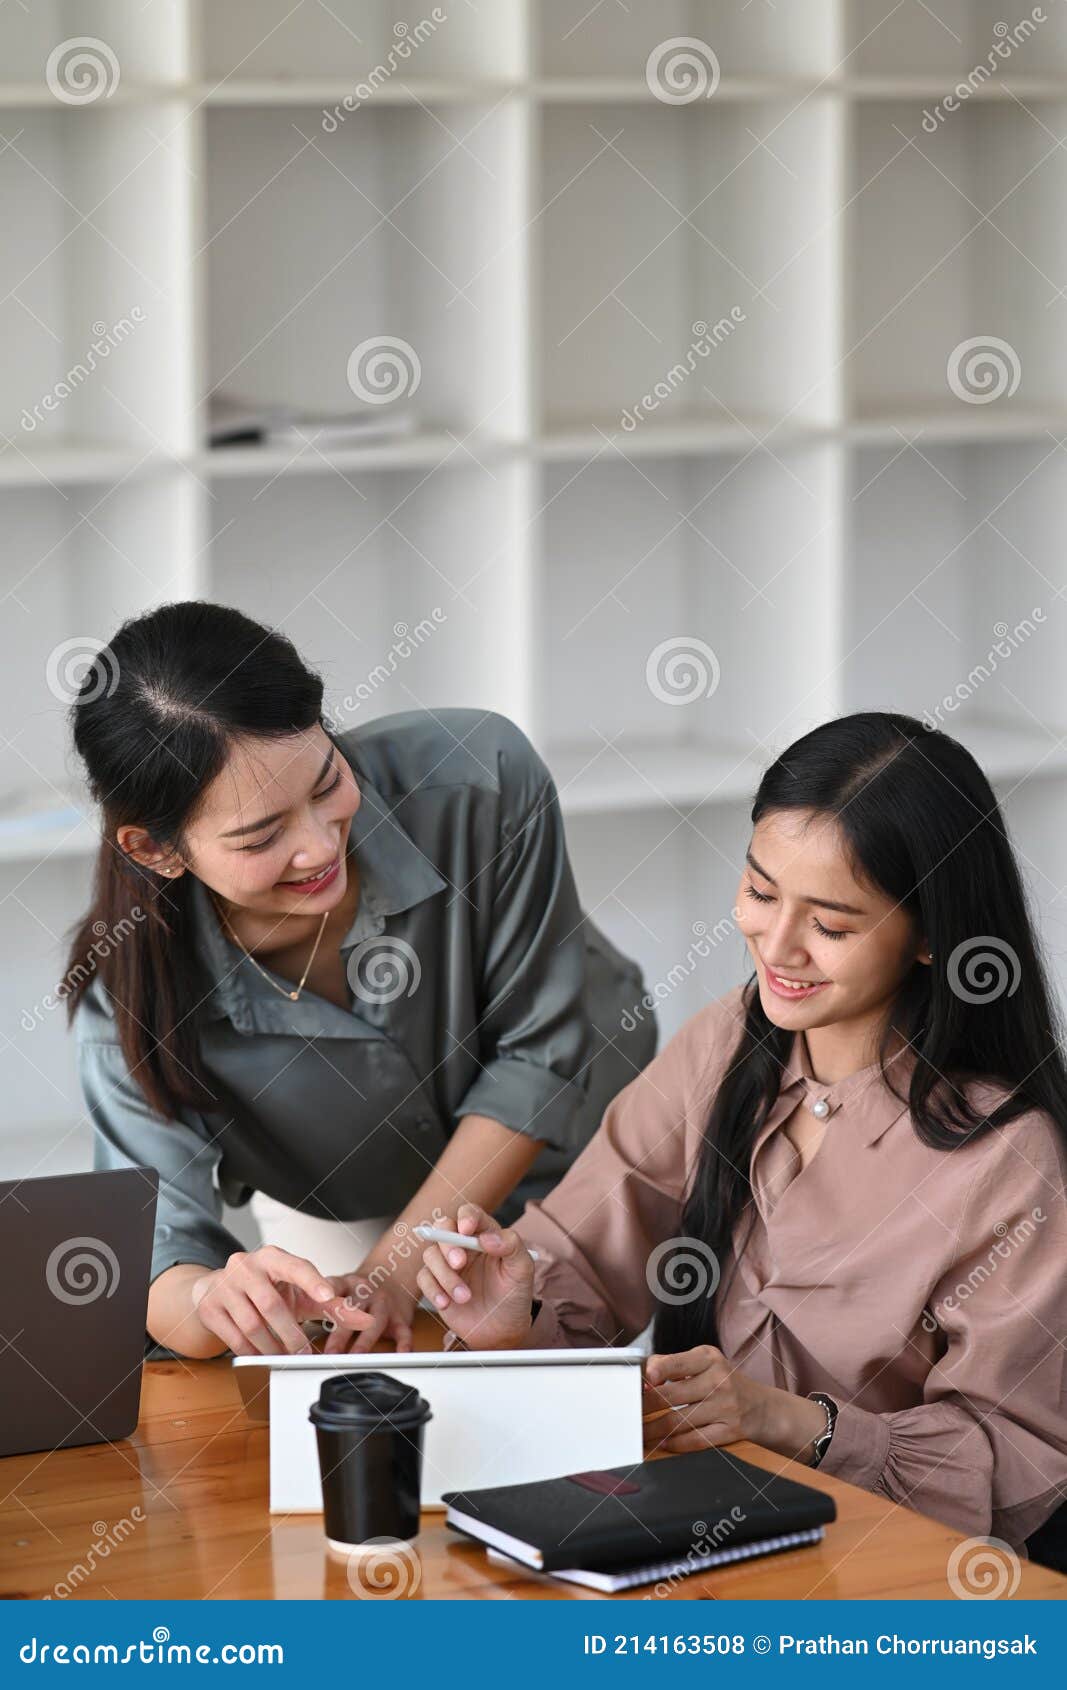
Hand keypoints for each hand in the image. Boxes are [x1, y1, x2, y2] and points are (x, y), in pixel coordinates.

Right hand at [190, 1246, 341, 1356]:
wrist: (221, 1288)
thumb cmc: (269, 1288)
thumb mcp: (301, 1293)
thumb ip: (333, 1305)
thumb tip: (366, 1318)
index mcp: (273, 1257)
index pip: (296, 1266)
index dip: (313, 1281)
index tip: (327, 1295)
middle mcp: (246, 1266)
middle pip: (272, 1305)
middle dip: (291, 1334)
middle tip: (304, 1353)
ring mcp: (225, 1285)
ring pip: (253, 1325)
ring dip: (272, 1347)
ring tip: (284, 1357)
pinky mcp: (210, 1307)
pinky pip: (234, 1338)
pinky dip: (252, 1353)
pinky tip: (263, 1357)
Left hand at [318, 1273, 415, 1355]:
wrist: (390, 1276)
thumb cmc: (355, 1291)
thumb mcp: (335, 1290)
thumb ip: (313, 1304)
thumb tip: (282, 1330)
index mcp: (345, 1283)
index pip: (332, 1286)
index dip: (324, 1295)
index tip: (314, 1305)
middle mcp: (364, 1292)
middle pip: (353, 1310)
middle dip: (341, 1332)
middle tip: (330, 1352)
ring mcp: (383, 1304)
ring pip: (376, 1321)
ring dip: (365, 1341)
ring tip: (356, 1357)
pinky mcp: (400, 1317)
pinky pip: (404, 1331)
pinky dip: (403, 1344)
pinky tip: (399, 1355)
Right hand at [416, 1203, 533, 1349]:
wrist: (503, 1330)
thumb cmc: (514, 1294)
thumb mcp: (522, 1268)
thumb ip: (511, 1246)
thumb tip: (487, 1237)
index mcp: (484, 1235)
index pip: (471, 1214)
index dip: (466, 1217)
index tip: (467, 1229)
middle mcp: (463, 1246)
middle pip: (443, 1228)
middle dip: (448, 1244)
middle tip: (460, 1264)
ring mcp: (447, 1264)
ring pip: (431, 1254)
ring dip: (445, 1276)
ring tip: (464, 1297)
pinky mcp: (436, 1284)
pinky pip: (423, 1278)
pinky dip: (433, 1290)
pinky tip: (447, 1303)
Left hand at [642, 1345, 765, 1453]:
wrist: (762, 1407)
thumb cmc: (724, 1382)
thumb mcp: (705, 1363)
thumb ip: (674, 1364)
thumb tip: (644, 1374)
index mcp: (708, 1358)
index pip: (674, 1363)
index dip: (653, 1373)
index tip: (637, 1385)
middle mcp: (718, 1380)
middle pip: (670, 1396)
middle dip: (644, 1408)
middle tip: (628, 1415)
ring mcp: (725, 1406)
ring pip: (679, 1421)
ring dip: (654, 1430)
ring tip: (639, 1434)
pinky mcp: (730, 1430)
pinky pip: (696, 1440)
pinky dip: (675, 1444)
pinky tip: (662, 1443)